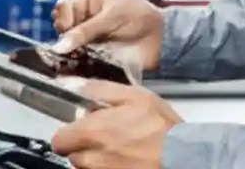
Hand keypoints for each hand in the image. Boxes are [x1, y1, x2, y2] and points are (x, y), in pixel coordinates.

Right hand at [51, 0, 163, 75]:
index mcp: (90, 0)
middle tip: (72, 42)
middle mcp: (86, 17)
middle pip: (62, 25)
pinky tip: (79, 62)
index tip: (68, 28)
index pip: (65, 7)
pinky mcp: (93, 53)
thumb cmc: (140, 18)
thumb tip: (62, 44)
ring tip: (77, 53)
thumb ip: (86, 30)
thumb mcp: (112, 18)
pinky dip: (76, 61)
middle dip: (65, 34)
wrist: (160, 40)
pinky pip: (78, 57)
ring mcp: (88, 36)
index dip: (64, 18)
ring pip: (68, 43)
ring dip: (70, 49)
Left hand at [51, 79, 181, 168]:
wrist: (185, 157)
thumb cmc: (162, 127)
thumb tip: (74, 84)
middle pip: (73, 157)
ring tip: (120, 152)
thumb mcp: (134, 96)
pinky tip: (125, 163)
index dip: (68, 133)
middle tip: (104, 139)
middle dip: (84, 148)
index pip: (59, 140)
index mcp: (93, 132)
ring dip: (97, 162)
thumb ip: (99, 90)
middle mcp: (93, 159)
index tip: (81, 129)